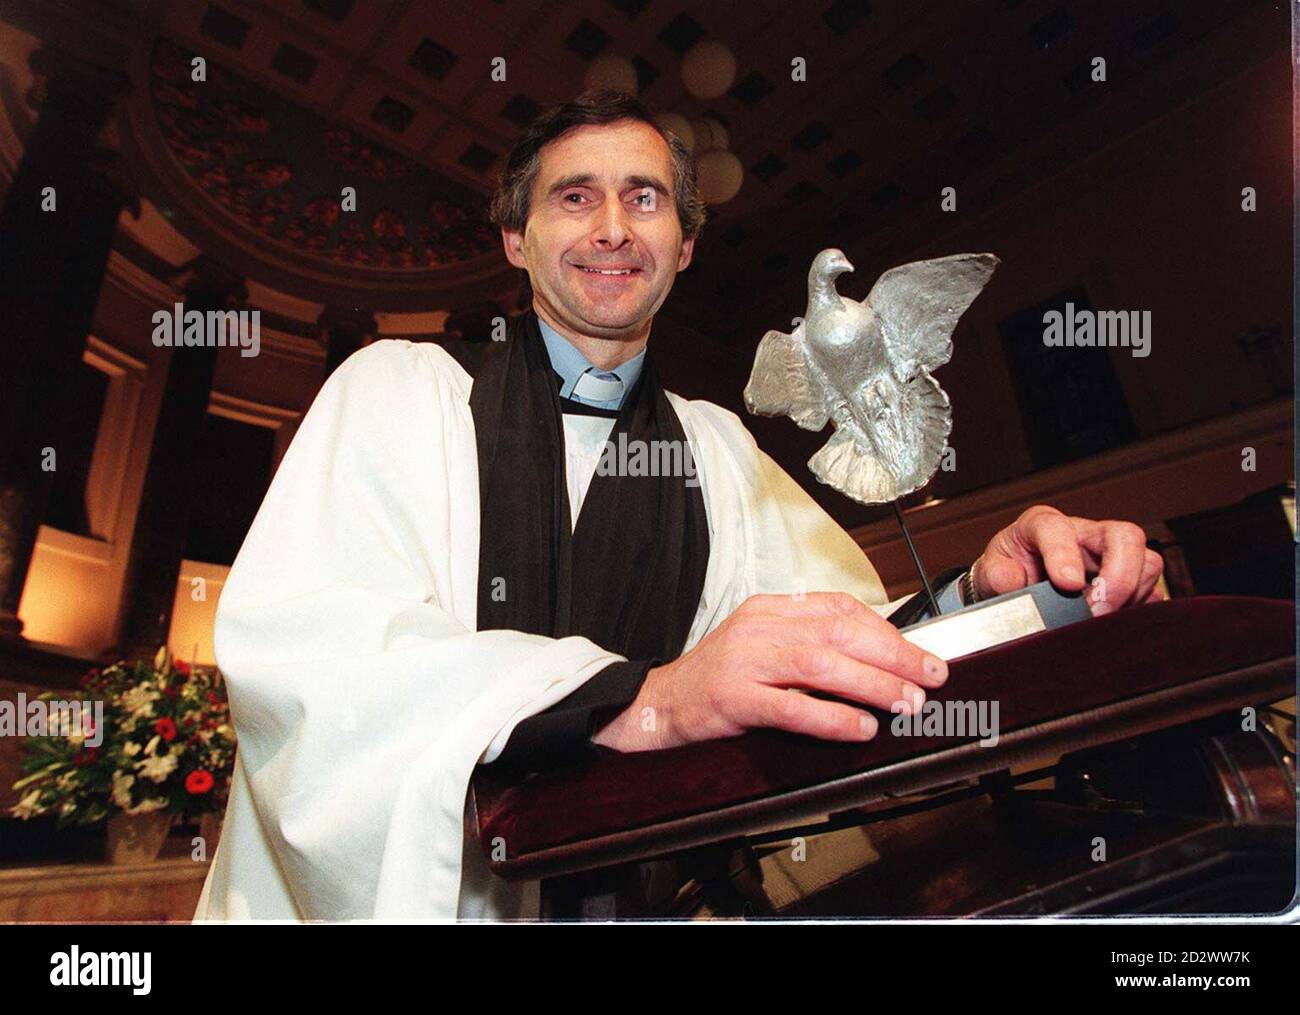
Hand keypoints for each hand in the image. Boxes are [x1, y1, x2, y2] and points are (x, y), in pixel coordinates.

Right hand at [591, 592, 949, 752]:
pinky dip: (832, 718)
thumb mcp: (763, 647)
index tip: (918, 653)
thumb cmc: (718, 680)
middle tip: (930, 677)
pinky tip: (860, 728)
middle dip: (893, 656)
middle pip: (839, 633)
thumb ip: (809, 645)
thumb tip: (876, 660)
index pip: (839, 608)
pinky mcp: (733, 698)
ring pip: (821, 665)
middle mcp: (759, 627)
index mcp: (770, 609)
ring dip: (872, 685)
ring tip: (906, 702)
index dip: (885, 631)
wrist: (658, 704)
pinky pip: (791, 707)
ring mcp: (744, 661)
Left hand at [972, 505, 1166, 615]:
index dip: (1064, 555)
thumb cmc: (1006, 572)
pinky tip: (1114, 625)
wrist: (1014, 587)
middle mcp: (1084, 534)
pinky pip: (1152, 590)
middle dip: (1118, 576)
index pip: (1058, 528)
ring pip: (1147, 563)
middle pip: (1124, 536)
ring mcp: (1110, 556)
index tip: (1067, 585)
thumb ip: (995, 574)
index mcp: (1043, 525)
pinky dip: (1140, 610)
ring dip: (1130, 596)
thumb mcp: (990, 571)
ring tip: (1099, 621)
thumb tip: (1012, 580)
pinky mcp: (1128, 579)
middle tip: (1097, 611)